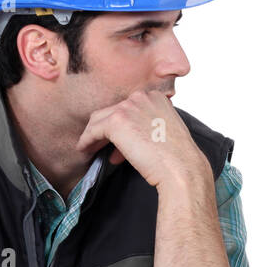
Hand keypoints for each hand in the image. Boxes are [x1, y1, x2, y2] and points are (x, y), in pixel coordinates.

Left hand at [74, 90, 206, 188]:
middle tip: (102, 146)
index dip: (123, 126)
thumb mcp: (166, 132)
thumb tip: (127, 139)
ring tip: (90, 149)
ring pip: (100, 119)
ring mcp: (128, 107)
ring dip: (93, 135)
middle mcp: (141, 97)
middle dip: (107, 130)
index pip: (129, 107)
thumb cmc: (178, 158)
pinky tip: (84, 150)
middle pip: (113, 110)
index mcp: (156, 97)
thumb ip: (148, 127)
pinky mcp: (116, 122)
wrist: (181, 169)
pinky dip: (86, 141)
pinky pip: (93, 130)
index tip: (122, 142)